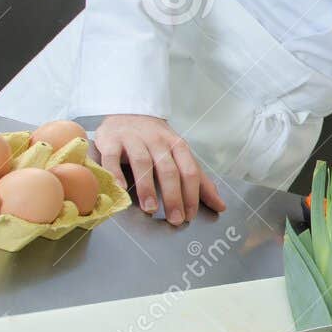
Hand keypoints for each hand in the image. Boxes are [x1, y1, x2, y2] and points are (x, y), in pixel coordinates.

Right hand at [93, 114, 226, 224]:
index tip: (190, 216)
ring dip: (147, 187)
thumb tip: (221, 205)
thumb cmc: (157, 140)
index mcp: (178, 145)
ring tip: (150, 209)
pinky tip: (121, 189)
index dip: (192, 194)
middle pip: (168, 169)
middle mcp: (158, 141)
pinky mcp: (111, 140)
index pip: (189, 170)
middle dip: (173, 196)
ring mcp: (134, 139)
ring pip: (143, 163)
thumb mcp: (181, 156)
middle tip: (175, 219)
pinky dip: (116, 173)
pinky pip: (113, 157)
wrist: (128, 112)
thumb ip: (199, 180)